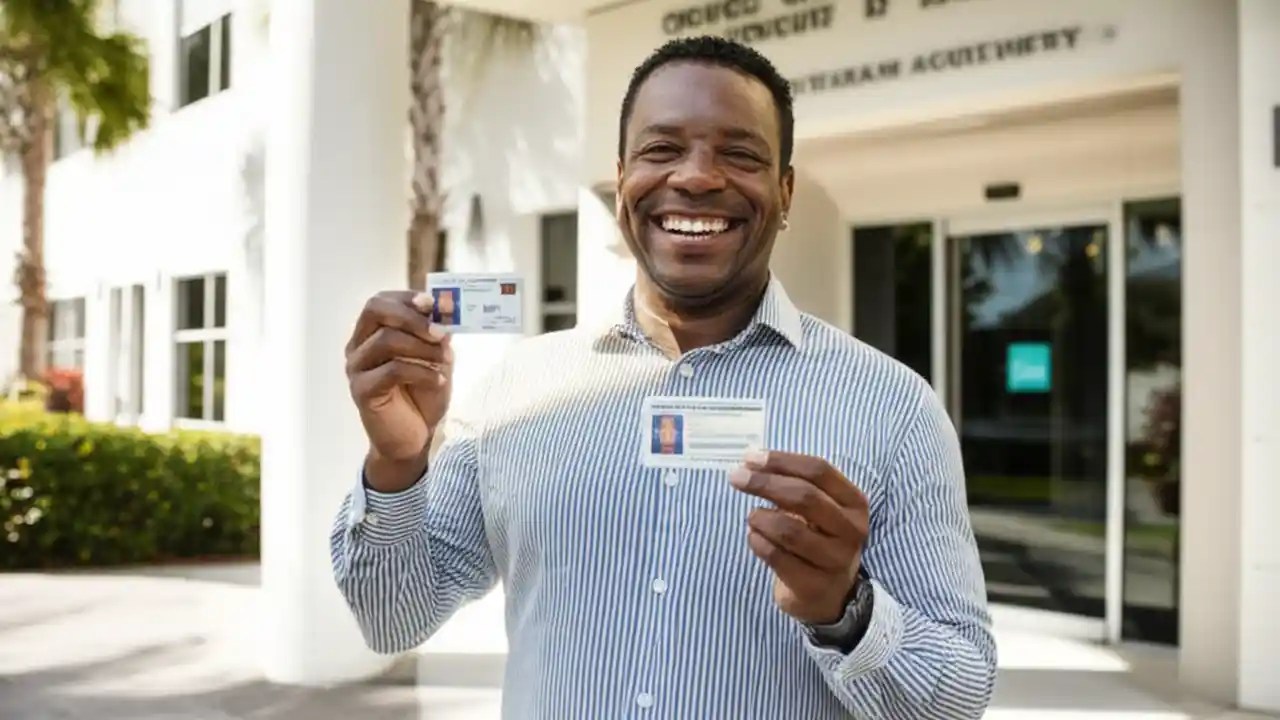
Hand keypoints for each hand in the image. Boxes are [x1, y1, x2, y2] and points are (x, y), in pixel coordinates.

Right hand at [345, 290, 452, 489]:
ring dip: (422, 347)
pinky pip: (392, 370)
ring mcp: (356, 368)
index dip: (406, 298)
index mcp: (372, 333)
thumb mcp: (436, 358)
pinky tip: (438, 380)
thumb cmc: (423, 395)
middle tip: (440, 331)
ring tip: (444, 361)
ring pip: (386, 340)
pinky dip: (421, 371)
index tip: (433, 303)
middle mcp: (358, 346)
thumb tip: (447, 312)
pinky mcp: (362, 391)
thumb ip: (438, 335)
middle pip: (375, 310)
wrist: (413, 439)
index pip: (380, 301)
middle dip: (411, 316)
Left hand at [729, 451, 868, 624]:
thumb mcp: (819, 509)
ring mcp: (835, 561)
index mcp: (854, 503)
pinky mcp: (814, 585)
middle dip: (765, 484)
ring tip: (753, 517)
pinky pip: (776, 557)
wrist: (831, 595)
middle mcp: (851, 530)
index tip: (750, 458)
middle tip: (737, 479)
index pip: (819, 471)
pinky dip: (757, 542)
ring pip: (789, 530)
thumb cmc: (818, 539)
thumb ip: (793, 483)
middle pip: (805, 497)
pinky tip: (755, 537)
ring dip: (761, 518)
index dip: (782, 461)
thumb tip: (751, 460)